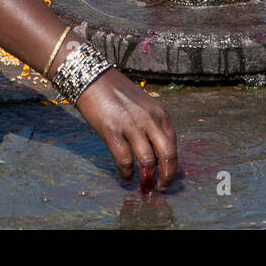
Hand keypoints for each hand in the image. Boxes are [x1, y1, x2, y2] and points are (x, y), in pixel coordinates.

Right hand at [75, 68, 177, 189]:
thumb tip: (155, 155)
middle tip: (162, 187)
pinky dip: (127, 173)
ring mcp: (131, 125)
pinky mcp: (113, 131)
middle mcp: (149, 119)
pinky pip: (124, 160)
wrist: (92, 78)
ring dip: (147, 178)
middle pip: (167, 155)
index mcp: (159, 113)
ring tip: (144, 185)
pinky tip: (125, 177)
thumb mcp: (142, 106)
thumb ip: (151, 125)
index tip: (168, 175)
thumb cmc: (117, 93)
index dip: (172, 164)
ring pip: (147, 161)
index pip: (173, 144)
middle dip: (167, 176)